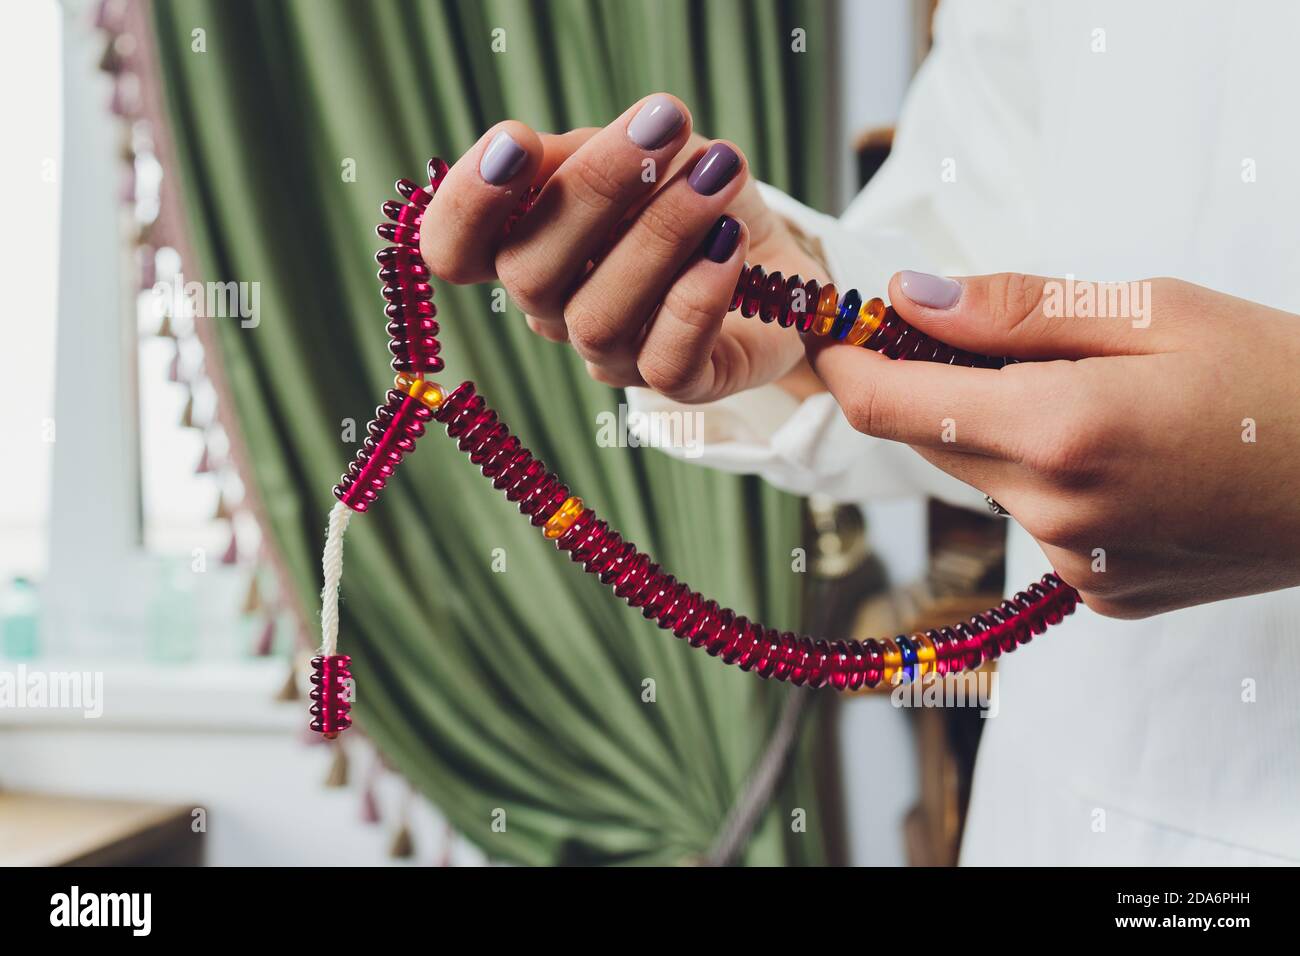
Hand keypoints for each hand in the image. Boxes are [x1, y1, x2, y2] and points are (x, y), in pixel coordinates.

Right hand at [419, 93, 824, 401]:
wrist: (774, 248)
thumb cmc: (686, 192)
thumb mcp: (630, 151)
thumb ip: (576, 154)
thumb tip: (530, 152)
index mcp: (524, 247)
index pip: (452, 251)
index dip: (468, 204)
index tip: (519, 141)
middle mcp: (555, 309)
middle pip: (527, 274)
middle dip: (595, 189)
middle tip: (664, 123)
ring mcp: (612, 355)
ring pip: (598, 317)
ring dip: (662, 234)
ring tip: (718, 174)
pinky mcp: (681, 384)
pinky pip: (668, 361)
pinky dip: (699, 296)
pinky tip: (730, 243)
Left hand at [809, 271, 1299, 617]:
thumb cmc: (1280, 377)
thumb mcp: (1153, 309)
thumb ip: (1015, 308)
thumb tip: (907, 300)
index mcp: (1059, 432)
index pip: (888, 405)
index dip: (847, 362)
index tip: (838, 328)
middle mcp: (1054, 514)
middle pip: (928, 440)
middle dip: (930, 383)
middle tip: (983, 333)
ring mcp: (1076, 566)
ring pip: (980, 478)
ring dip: (996, 429)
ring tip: (1086, 392)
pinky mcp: (1100, 596)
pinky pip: (1032, 520)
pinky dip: (1044, 477)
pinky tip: (1120, 454)